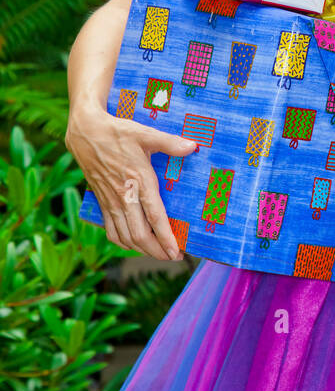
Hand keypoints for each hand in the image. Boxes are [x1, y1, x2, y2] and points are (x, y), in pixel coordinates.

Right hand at [65, 108, 199, 261]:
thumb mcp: (145, 133)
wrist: (86, 133)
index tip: (177, 251)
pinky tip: (133, 245)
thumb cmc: (118, 132)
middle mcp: (124, 196)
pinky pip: (111, 231)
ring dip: (143, 250)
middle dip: (158, 251)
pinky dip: (123, 243)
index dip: (166, 237)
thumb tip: (193, 146)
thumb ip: (169, 143)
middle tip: (174, 257)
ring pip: (126, 236)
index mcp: (138, 180)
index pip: (154, 216)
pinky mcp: (102, 202)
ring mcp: (111, 201)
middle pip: (140, 234)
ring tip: (159, 254)